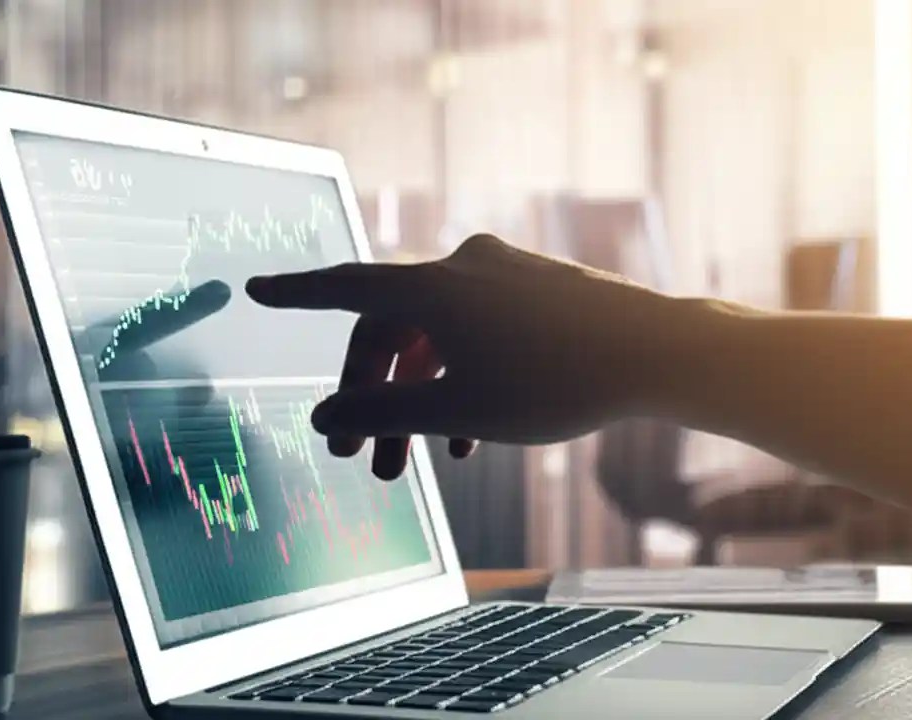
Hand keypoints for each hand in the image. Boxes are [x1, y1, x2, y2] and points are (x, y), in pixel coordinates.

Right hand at [246, 234, 677, 478]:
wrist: (656, 354)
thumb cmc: (557, 383)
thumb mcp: (459, 410)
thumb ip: (384, 415)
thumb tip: (325, 417)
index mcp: (436, 287)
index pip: (346, 288)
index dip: (296, 293)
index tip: (255, 289)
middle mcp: (465, 267)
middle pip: (393, 329)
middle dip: (375, 397)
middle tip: (365, 463)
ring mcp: (505, 274)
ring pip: (440, 336)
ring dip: (423, 396)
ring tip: (424, 464)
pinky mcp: (539, 288)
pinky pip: (479, 330)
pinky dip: (464, 375)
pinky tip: (473, 433)